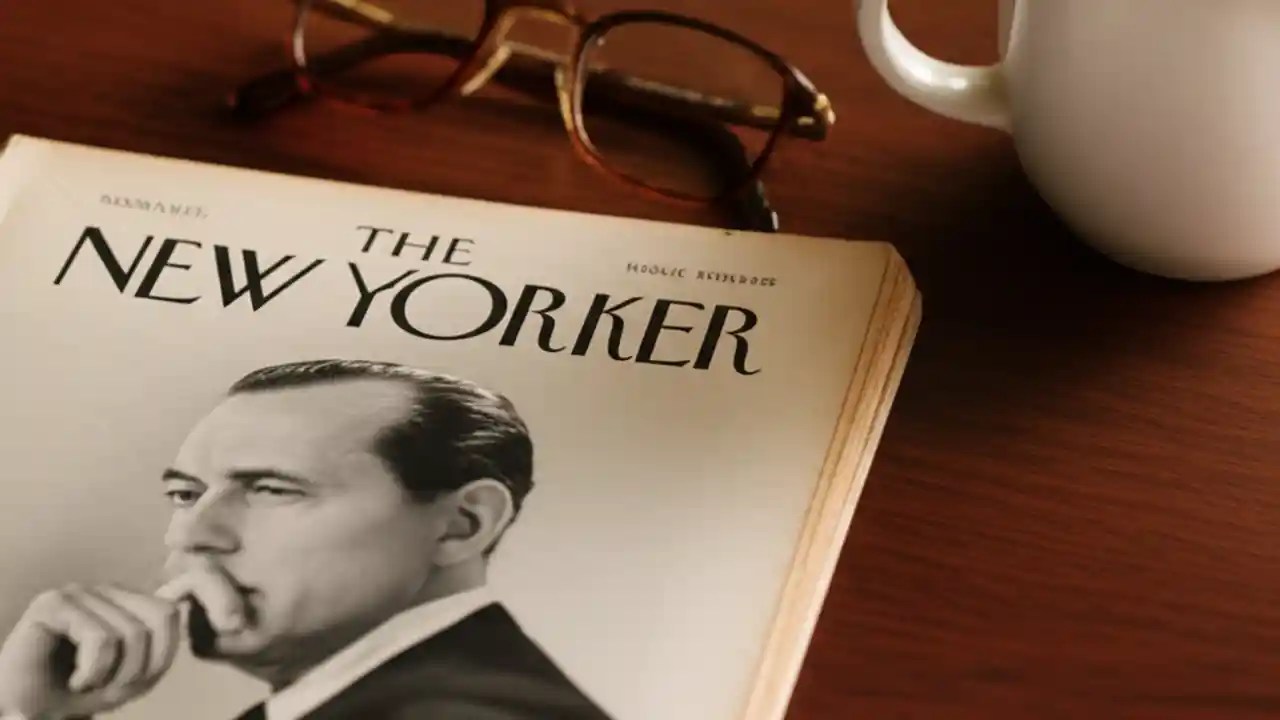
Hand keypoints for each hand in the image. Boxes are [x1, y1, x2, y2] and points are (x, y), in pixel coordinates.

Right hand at [0, 562, 244, 719]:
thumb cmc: (81, 693)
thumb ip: (164, 650)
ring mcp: (83, 592)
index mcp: (135, 602)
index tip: (235, 623)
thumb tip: (227, 625)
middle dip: (145, 667)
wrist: (29, 709)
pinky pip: (100, 638)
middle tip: (115, 687)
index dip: (216, 593)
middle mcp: (112, 590)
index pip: (190, 583)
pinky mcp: (54, 604)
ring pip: (132, 634)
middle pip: (163, 618)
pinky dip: (92, 673)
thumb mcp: (136, 675)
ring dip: (112, 677)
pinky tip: (74, 680)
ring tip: (88, 684)